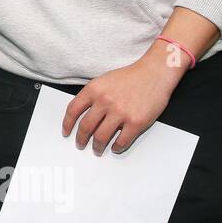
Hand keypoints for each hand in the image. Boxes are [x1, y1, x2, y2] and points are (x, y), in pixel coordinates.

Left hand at [61, 45, 184, 154]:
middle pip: (85, 127)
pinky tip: (115, 147)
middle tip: (81, 144)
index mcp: (94, 89)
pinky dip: (116, 147)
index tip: (66, 132)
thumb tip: (81, 114)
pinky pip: (122, 141)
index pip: (73, 110)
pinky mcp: (136, 122)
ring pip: (101, 137)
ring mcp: (120, 112)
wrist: (155, 73)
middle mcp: (105, 101)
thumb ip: (92, 96)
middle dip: (81, 139)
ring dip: (97, 147)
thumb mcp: (104, 80)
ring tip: (97, 149)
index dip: (67, 124)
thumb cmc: (131, 77)